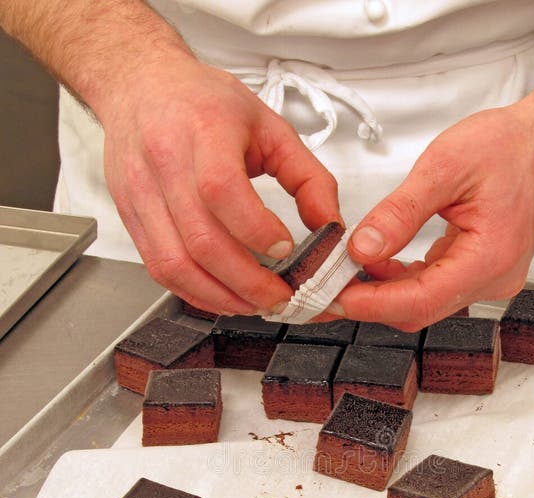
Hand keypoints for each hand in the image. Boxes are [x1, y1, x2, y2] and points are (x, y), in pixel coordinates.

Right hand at [99, 55, 340, 315]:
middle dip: (247, 281)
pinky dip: (194, 293)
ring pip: (175, 264)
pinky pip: (158, 269)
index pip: (222, 190)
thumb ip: (309, 178)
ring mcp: (140, 192)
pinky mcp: (129, 216)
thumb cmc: (204, 102)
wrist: (142, 84)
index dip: (256, 230)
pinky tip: (222, 297)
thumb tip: (331, 228)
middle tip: (279, 297)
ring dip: (220, 297)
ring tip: (254, 304)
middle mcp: (163, 161)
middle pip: (201, 240)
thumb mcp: (270, 126)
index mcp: (202, 129)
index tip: (285, 249)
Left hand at [336, 103, 533, 329]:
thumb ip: (401, 212)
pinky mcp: (480, 273)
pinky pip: (434, 288)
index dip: (374, 304)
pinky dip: (402, 280)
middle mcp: (494, 278)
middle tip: (329, 285)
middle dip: (371, 301)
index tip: (337, 297)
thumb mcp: (445, 166)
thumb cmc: (510, 146)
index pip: (422, 299)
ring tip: (347, 269)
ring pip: (424, 302)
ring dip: (384, 290)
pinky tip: (378, 262)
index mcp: (491, 256)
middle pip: (420, 309)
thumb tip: (363, 248)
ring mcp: (489, 280)